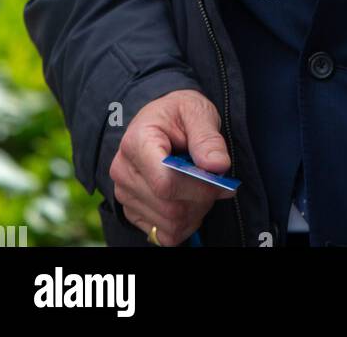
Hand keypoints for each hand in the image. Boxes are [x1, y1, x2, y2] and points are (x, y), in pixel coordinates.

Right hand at [110, 89, 235, 245]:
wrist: (162, 120)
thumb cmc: (179, 114)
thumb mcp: (197, 112)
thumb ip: (207, 138)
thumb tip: (218, 166)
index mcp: (136, 141)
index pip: (165, 182)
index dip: (199, 187)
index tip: (221, 180)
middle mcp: (124, 171)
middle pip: (170, 207)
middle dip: (202, 199)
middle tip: (216, 181)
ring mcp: (125, 194)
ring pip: (170, 224)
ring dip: (196, 212)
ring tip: (200, 186)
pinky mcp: (132, 211)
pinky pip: (165, 234)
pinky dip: (185, 224)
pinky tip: (189, 200)